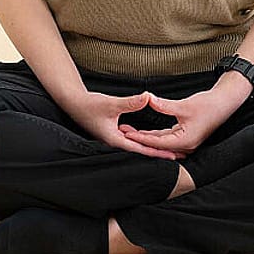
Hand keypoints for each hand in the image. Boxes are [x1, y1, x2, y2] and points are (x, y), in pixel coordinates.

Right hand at [63, 91, 182, 160]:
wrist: (74, 103)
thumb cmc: (89, 104)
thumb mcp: (111, 103)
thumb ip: (130, 102)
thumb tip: (148, 97)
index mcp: (115, 140)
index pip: (140, 149)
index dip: (157, 153)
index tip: (172, 156)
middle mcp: (115, 142)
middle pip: (141, 151)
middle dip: (159, 153)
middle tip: (178, 156)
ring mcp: (114, 138)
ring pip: (137, 145)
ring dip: (152, 147)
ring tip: (169, 150)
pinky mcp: (114, 132)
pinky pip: (132, 139)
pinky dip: (143, 139)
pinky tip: (151, 138)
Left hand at [120, 75, 249, 154]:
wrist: (225, 102)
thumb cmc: (209, 105)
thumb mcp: (184, 105)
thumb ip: (164, 105)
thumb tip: (147, 99)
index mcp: (185, 141)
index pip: (157, 142)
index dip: (141, 137)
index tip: (127, 133)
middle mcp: (186, 145)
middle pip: (158, 145)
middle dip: (141, 139)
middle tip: (124, 132)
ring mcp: (187, 142)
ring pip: (162, 142)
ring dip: (148, 137)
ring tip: (131, 131)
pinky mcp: (187, 136)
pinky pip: (168, 138)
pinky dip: (157, 135)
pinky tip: (146, 131)